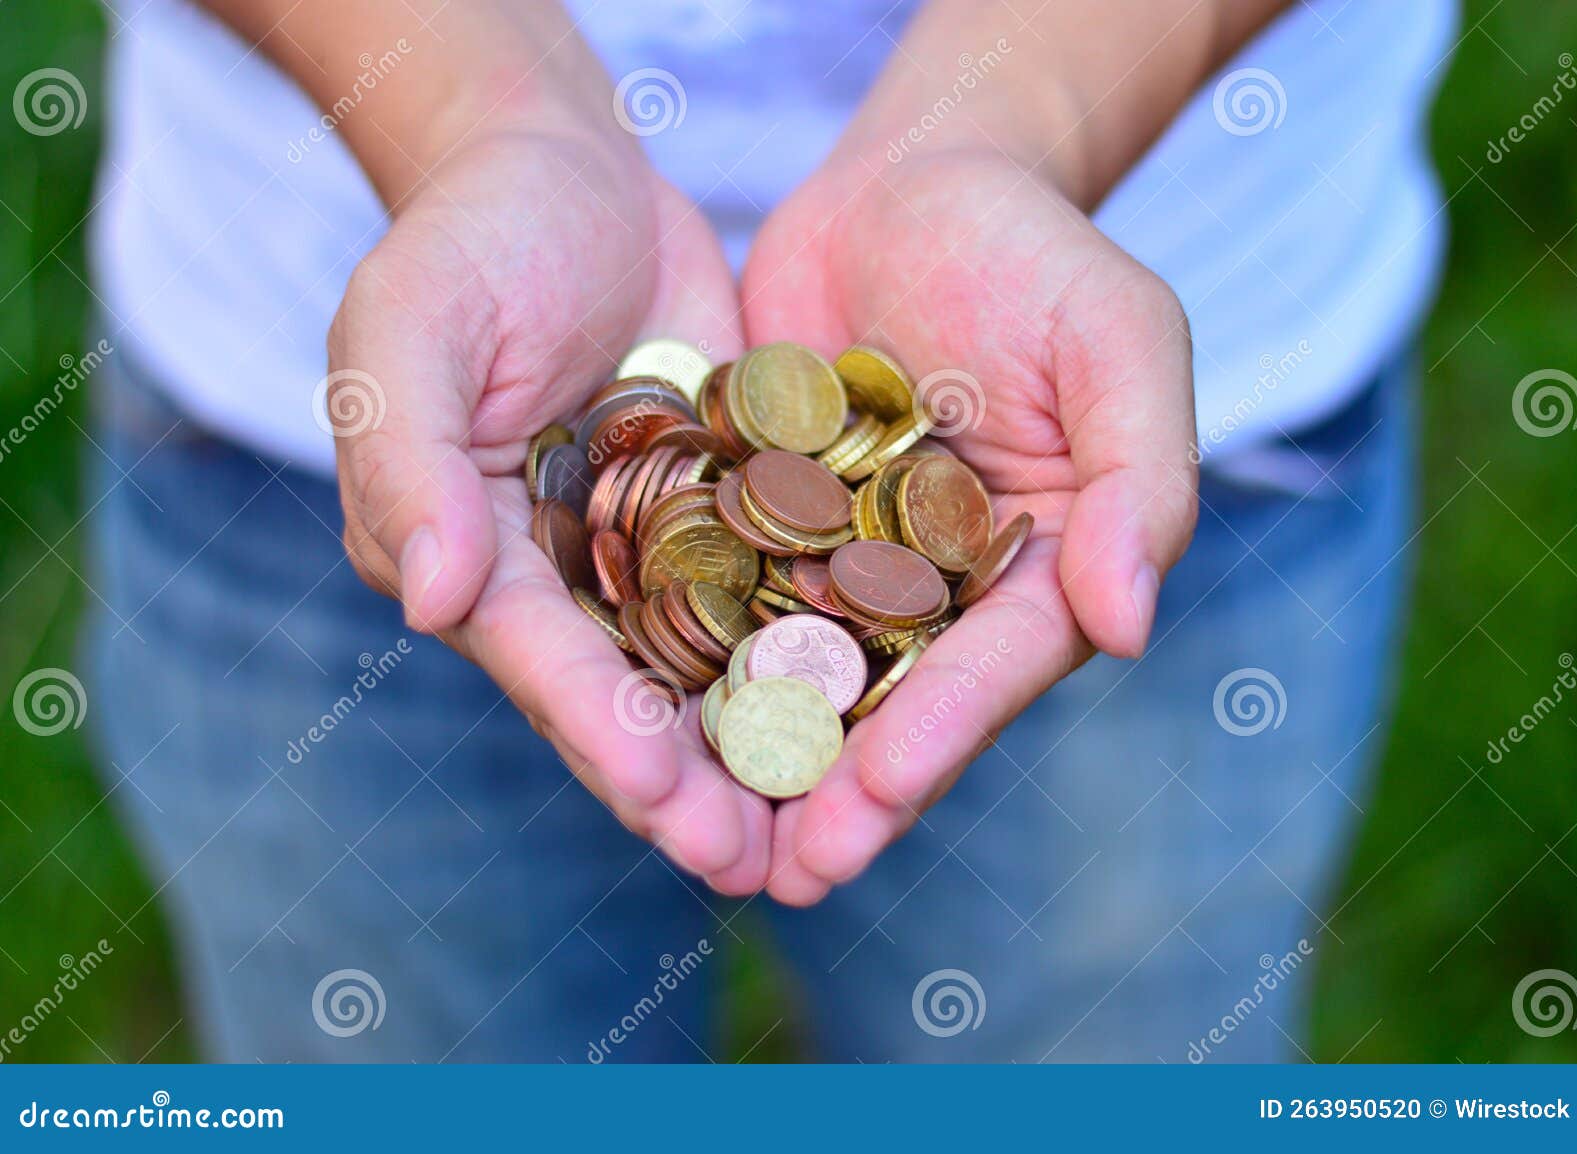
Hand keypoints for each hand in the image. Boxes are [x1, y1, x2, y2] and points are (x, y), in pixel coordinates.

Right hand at [328, 126, 773, 893]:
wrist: (567, 170)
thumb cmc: (469, 240)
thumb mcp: (408, 331)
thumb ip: (406, 462)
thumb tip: (424, 600)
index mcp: (466, 557)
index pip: (536, 658)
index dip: (596, 729)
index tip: (661, 796)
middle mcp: (557, 578)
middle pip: (625, 694)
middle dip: (685, 783)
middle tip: (754, 865)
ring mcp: (646, 551)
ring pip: (707, 669)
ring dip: (759, 750)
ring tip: (824, 833)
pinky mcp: (724, 512)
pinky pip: (772, 589)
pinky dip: (811, 651)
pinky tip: (874, 710)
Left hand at [741, 147, 1198, 903]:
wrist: (917, 179)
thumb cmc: (1039, 253)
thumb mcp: (1119, 343)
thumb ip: (1141, 481)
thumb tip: (1130, 625)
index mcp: (1036, 569)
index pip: (995, 665)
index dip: (943, 730)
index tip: (881, 791)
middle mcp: (938, 588)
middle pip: (892, 699)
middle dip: (844, 787)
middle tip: (788, 873)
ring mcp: (843, 562)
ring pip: (798, 671)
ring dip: (757, 757)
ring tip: (704, 837)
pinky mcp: (761, 523)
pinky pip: (723, 594)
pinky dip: (687, 654)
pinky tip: (639, 714)